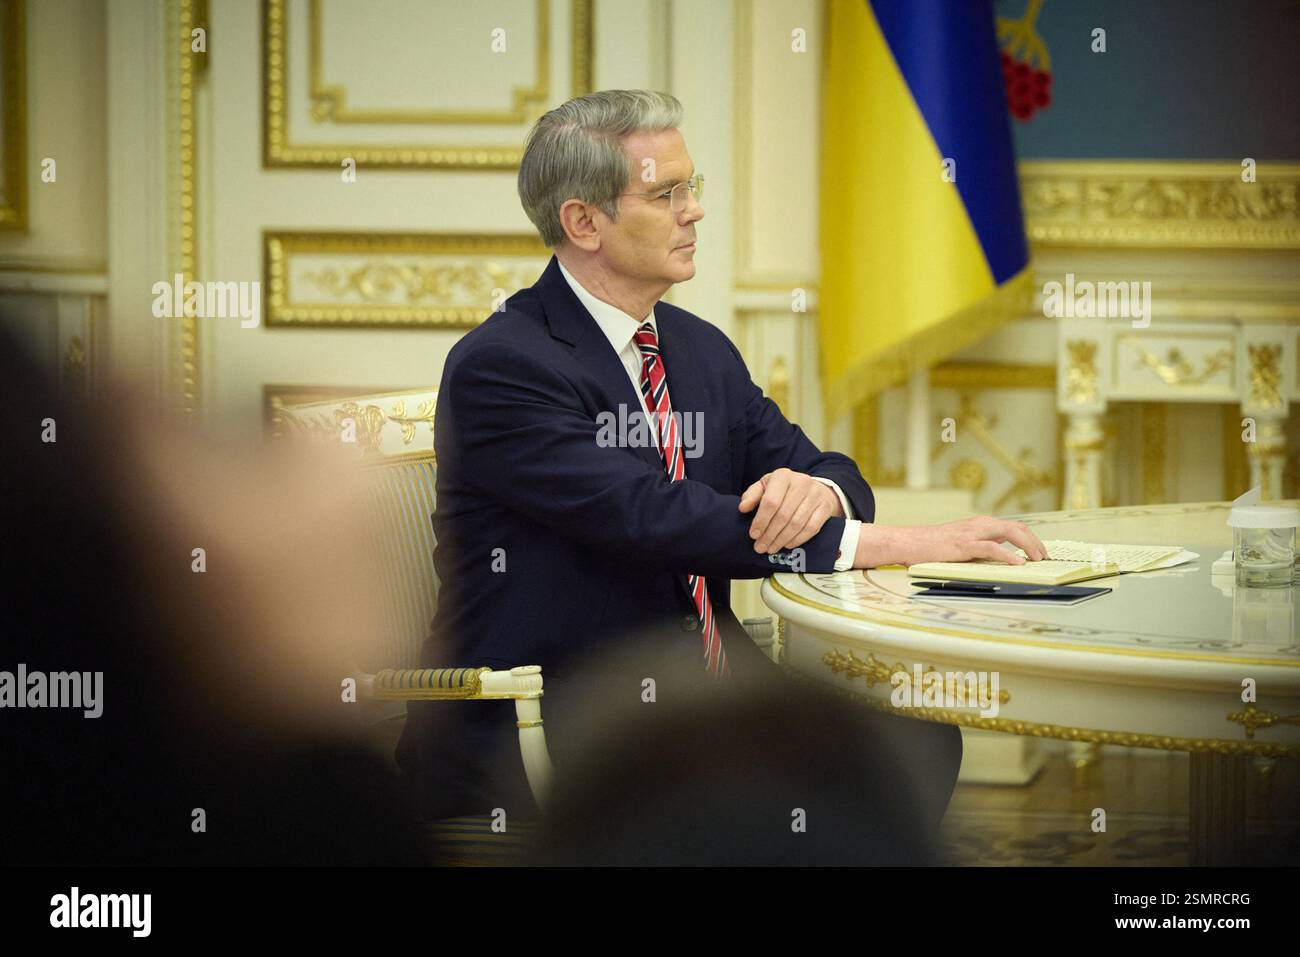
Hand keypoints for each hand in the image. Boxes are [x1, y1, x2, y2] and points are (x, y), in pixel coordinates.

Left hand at [738, 468, 841, 553]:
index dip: (761, 521)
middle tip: (760, 547)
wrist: (814, 488)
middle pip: (783, 515)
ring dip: (782, 539)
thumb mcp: (766, 486)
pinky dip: (798, 539)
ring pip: (797, 523)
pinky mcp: (825, 508)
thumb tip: (743, 508)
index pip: (771, 502)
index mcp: (783, 476)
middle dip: (770, 534)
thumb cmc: (784, 490)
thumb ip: (752, 495)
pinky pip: (812, 528)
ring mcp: (815, 495)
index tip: (753, 535)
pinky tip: (787, 545)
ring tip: (771, 548)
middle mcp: (801, 483)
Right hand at [861, 515, 1047, 567]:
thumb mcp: (962, 544)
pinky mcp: (964, 545)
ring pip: (1010, 532)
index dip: (1031, 539)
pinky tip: (1017, 563)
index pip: (1014, 527)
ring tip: (1038, 559)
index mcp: (980, 524)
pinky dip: (1008, 555)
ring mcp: (972, 533)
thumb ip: (980, 545)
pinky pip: (992, 548)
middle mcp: (980, 524)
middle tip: (1044, 557)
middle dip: (1035, 542)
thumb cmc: (932, 546)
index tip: (1040, 552)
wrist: (908, 542)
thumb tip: (1001, 554)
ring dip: (1028, 545)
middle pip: (1018, 527)